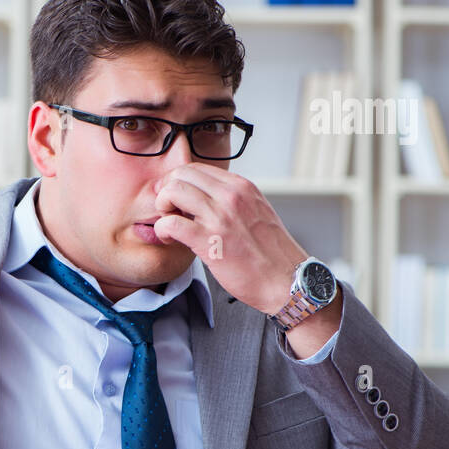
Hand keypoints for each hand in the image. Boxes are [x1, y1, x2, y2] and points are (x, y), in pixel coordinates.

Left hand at [151, 164, 307, 315]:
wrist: (287, 281)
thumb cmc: (270, 253)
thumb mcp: (256, 212)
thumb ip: (233, 200)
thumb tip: (206, 196)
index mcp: (242, 187)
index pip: (197, 168)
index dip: (179, 181)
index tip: (176, 199)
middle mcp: (231, 196)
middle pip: (181, 174)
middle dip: (167, 190)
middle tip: (169, 210)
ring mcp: (220, 217)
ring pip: (172, 191)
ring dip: (162, 207)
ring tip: (170, 224)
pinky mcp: (209, 241)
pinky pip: (170, 223)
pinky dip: (162, 230)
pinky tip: (170, 240)